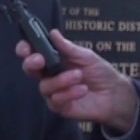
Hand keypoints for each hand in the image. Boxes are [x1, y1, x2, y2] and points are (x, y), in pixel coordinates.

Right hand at [17, 30, 138, 133]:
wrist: (114, 93)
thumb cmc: (100, 72)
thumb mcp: (86, 56)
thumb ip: (68, 48)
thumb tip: (52, 33)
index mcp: (53, 60)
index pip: (32, 53)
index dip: (25, 49)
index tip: (26, 47)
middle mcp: (49, 75)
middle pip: (29, 69)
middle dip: (31, 64)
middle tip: (40, 60)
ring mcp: (53, 92)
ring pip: (44, 86)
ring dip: (61, 80)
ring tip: (79, 76)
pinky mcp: (60, 107)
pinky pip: (56, 100)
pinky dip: (69, 93)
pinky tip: (82, 89)